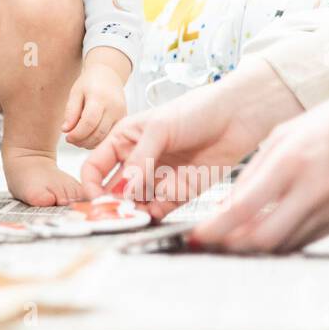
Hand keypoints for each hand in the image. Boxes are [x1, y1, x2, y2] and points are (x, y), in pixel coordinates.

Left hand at [61, 61, 127, 148]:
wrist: (109, 75)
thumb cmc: (90, 83)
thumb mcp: (76, 92)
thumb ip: (70, 111)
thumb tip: (66, 130)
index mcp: (99, 98)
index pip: (89, 123)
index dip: (77, 134)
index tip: (67, 137)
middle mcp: (114, 107)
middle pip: (98, 134)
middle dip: (82, 141)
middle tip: (71, 139)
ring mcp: (121, 114)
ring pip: (105, 138)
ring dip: (90, 143)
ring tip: (79, 138)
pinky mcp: (124, 120)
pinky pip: (111, 136)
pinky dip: (99, 140)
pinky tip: (89, 136)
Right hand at [80, 56, 302, 218]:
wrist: (237, 117)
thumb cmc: (196, 110)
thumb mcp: (159, 129)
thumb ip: (139, 160)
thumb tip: (123, 189)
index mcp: (124, 140)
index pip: (95, 166)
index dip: (91, 184)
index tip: (96, 198)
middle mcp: (137, 160)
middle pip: (112, 189)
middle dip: (108, 203)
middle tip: (111, 216)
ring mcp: (157, 178)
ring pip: (133, 203)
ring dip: (129, 212)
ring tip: (129, 219)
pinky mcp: (178, 192)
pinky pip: (158, 210)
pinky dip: (151, 217)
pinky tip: (148, 218)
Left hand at [190, 94, 328, 253]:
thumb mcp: (282, 136)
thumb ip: (253, 172)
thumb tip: (228, 204)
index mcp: (291, 164)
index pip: (244, 207)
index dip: (216, 227)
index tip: (199, 234)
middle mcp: (311, 191)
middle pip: (263, 237)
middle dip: (232, 245)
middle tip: (215, 242)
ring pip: (284, 245)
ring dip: (256, 247)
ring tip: (237, 239)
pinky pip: (306, 241)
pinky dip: (283, 242)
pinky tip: (270, 233)